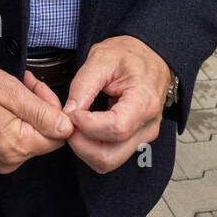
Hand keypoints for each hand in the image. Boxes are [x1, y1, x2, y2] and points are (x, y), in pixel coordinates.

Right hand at [0, 61, 73, 173]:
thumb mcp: (12, 92)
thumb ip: (43, 113)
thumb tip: (68, 128)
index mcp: (17, 146)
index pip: (58, 136)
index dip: (54, 110)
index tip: (37, 88)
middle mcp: (9, 161)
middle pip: (45, 137)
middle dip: (42, 109)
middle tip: (27, 84)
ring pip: (31, 138)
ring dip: (30, 114)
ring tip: (15, 92)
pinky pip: (16, 142)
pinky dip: (17, 123)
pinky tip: (5, 106)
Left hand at [59, 36, 168, 173]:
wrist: (148, 56)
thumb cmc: (129, 55)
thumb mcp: (101, 58)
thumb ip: (83, 85)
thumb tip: (68, 112)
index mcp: (144, 101)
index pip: (116, 128)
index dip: (88, 125)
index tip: (72, 112)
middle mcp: (148, 125)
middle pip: (110, 155)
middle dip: (81, 145)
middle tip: (68, 122)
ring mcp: (143, 137)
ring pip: (108, 161)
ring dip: (84, 149)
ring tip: (75, 124)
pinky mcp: (135, 141)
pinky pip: (110, 156)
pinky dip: (92, 148)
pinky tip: (85, 128)